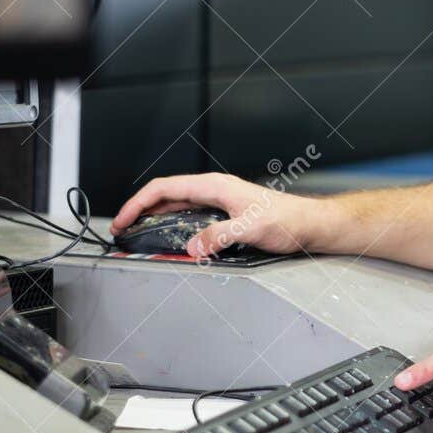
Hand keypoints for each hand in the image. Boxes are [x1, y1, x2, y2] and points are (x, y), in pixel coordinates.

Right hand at [110, 172, 333, 258]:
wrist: (310, 224)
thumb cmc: (288, 219)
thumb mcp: (251, 228)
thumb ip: (220, 236)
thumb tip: (193, 246)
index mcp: (215, 186)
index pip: (164, 188)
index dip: (138, 203)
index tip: (122, 219)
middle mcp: (215, 190)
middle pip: (166, 196)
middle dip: (140, 211)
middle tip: (122, 230)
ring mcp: (220, 201)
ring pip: (177, 206)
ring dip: (156, 219)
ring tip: (139, 235)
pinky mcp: (226, 214)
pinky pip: (191, 217)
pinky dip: (174, 226)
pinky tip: (171, 238)